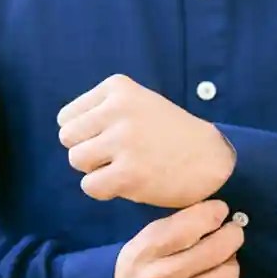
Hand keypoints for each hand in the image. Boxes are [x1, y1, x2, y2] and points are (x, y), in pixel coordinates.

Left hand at [57, 74, 235, 207]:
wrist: (212, 159)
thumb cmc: (169, 134)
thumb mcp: (137, 103)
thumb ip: (102, 110)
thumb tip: (64, 130)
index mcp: (118, 87)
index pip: (67, 116)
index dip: (85, 133)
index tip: (112, 137)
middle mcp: (118, 109)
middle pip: (67, 138)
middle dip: (86, 151)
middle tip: (114, 156)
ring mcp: (124, 141)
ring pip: (76, 160)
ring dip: (95, 170)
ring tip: (123, 167)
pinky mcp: (129, 173)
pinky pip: (90, 185)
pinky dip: (104, 190)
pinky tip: (127, 183)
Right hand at [115, 200, 243, 277]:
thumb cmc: (138, 263)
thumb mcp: (148, 236)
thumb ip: (181, 224)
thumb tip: (219, 214)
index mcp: (149, 250)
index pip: (191, 226)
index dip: (214, 213)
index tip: (220, 211)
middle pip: (217, 251)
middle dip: (232, 236)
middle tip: (232, 233)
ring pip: (227, 276)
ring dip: (230, 263)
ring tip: (222, 261)